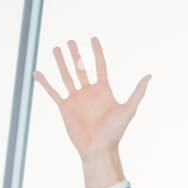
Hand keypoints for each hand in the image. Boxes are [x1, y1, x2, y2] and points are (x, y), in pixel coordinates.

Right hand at [34, 37, 149, 187]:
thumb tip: (149, 76)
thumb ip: (137, 92)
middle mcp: (89, 92)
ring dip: (61, 62)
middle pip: (80, 68)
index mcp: (103, 91)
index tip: (93, 38)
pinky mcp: (65, 107)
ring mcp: (76, 99)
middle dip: (75, 54)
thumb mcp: (129, 109)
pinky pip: (53, 92)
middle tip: (70, 41)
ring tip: (56, 48)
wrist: (99, 149)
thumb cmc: (115, 131)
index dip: (97, 52)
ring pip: (66, 76)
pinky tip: (37, 72)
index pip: (100, 66)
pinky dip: (45, 83)